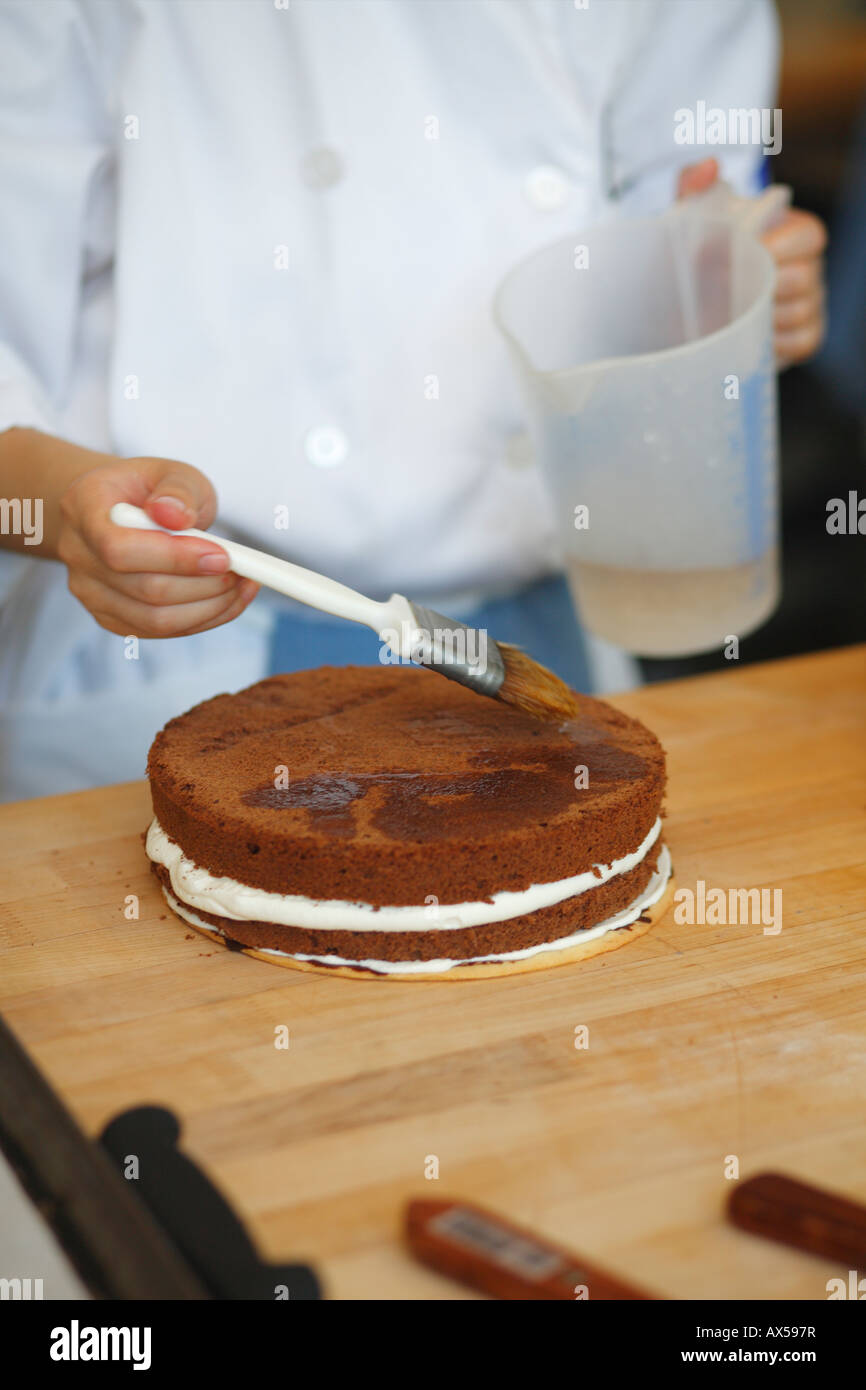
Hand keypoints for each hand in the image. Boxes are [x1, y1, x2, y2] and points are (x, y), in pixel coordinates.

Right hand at [58, 456, 258, 636]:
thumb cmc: (150, 490)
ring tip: (242, 584)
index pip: (119, 547)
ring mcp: (90, 592)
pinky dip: (203, 619)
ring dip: (210, 607)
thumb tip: (175, 515)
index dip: (174, 558)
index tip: (222, 555)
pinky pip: (161, 632)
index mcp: (83, 507)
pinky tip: (228, 600)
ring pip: (155, 619)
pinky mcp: (112, 618)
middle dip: (204, 585)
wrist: (124, 511)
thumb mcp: (171, 473)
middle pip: (143, 589)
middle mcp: (78, 554)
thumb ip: (177, 490)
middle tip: (243, 570)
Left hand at [677, 157, 826, 366]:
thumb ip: (694, 186)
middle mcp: (809, 268)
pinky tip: (746, 335)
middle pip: (805, 277)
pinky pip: (800, 342)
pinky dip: (772, 342)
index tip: (743, 255)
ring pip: (801, 312)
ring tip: (731, 313)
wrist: (685, 310)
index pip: (810, 235)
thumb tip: (710, 166)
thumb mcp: (690, 220)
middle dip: (763, 285)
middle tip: (725, 289)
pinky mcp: (804, 338)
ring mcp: (810, 305)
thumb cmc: (698, 259)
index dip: (779, 248)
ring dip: (763, 315)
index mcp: (793, 233)